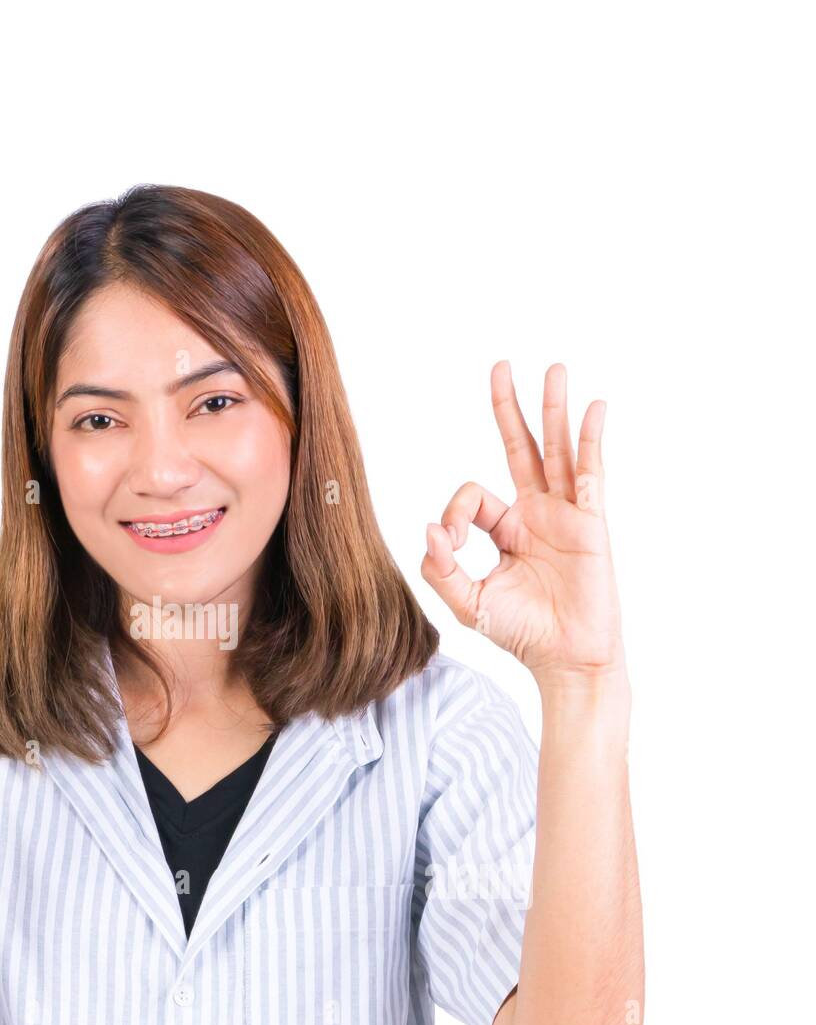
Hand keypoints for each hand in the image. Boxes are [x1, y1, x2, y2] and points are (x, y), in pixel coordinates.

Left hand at [420, 361, 624, 689]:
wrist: (565, 659)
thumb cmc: (521, 633)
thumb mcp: (468, 603)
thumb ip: (441, 569)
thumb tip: (429, 530)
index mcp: (507, 528)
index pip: (473, 495)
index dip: (454, 511)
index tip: (449, 540)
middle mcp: (537, 513)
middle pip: (521, 447)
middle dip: (509, 408)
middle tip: (500, 366)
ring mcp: (566, 514)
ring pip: (556, 449)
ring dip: (553, 408)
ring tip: (552, 368)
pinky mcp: (590, 522)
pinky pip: (590, 473)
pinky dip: (591, 439)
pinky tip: (595, 407)